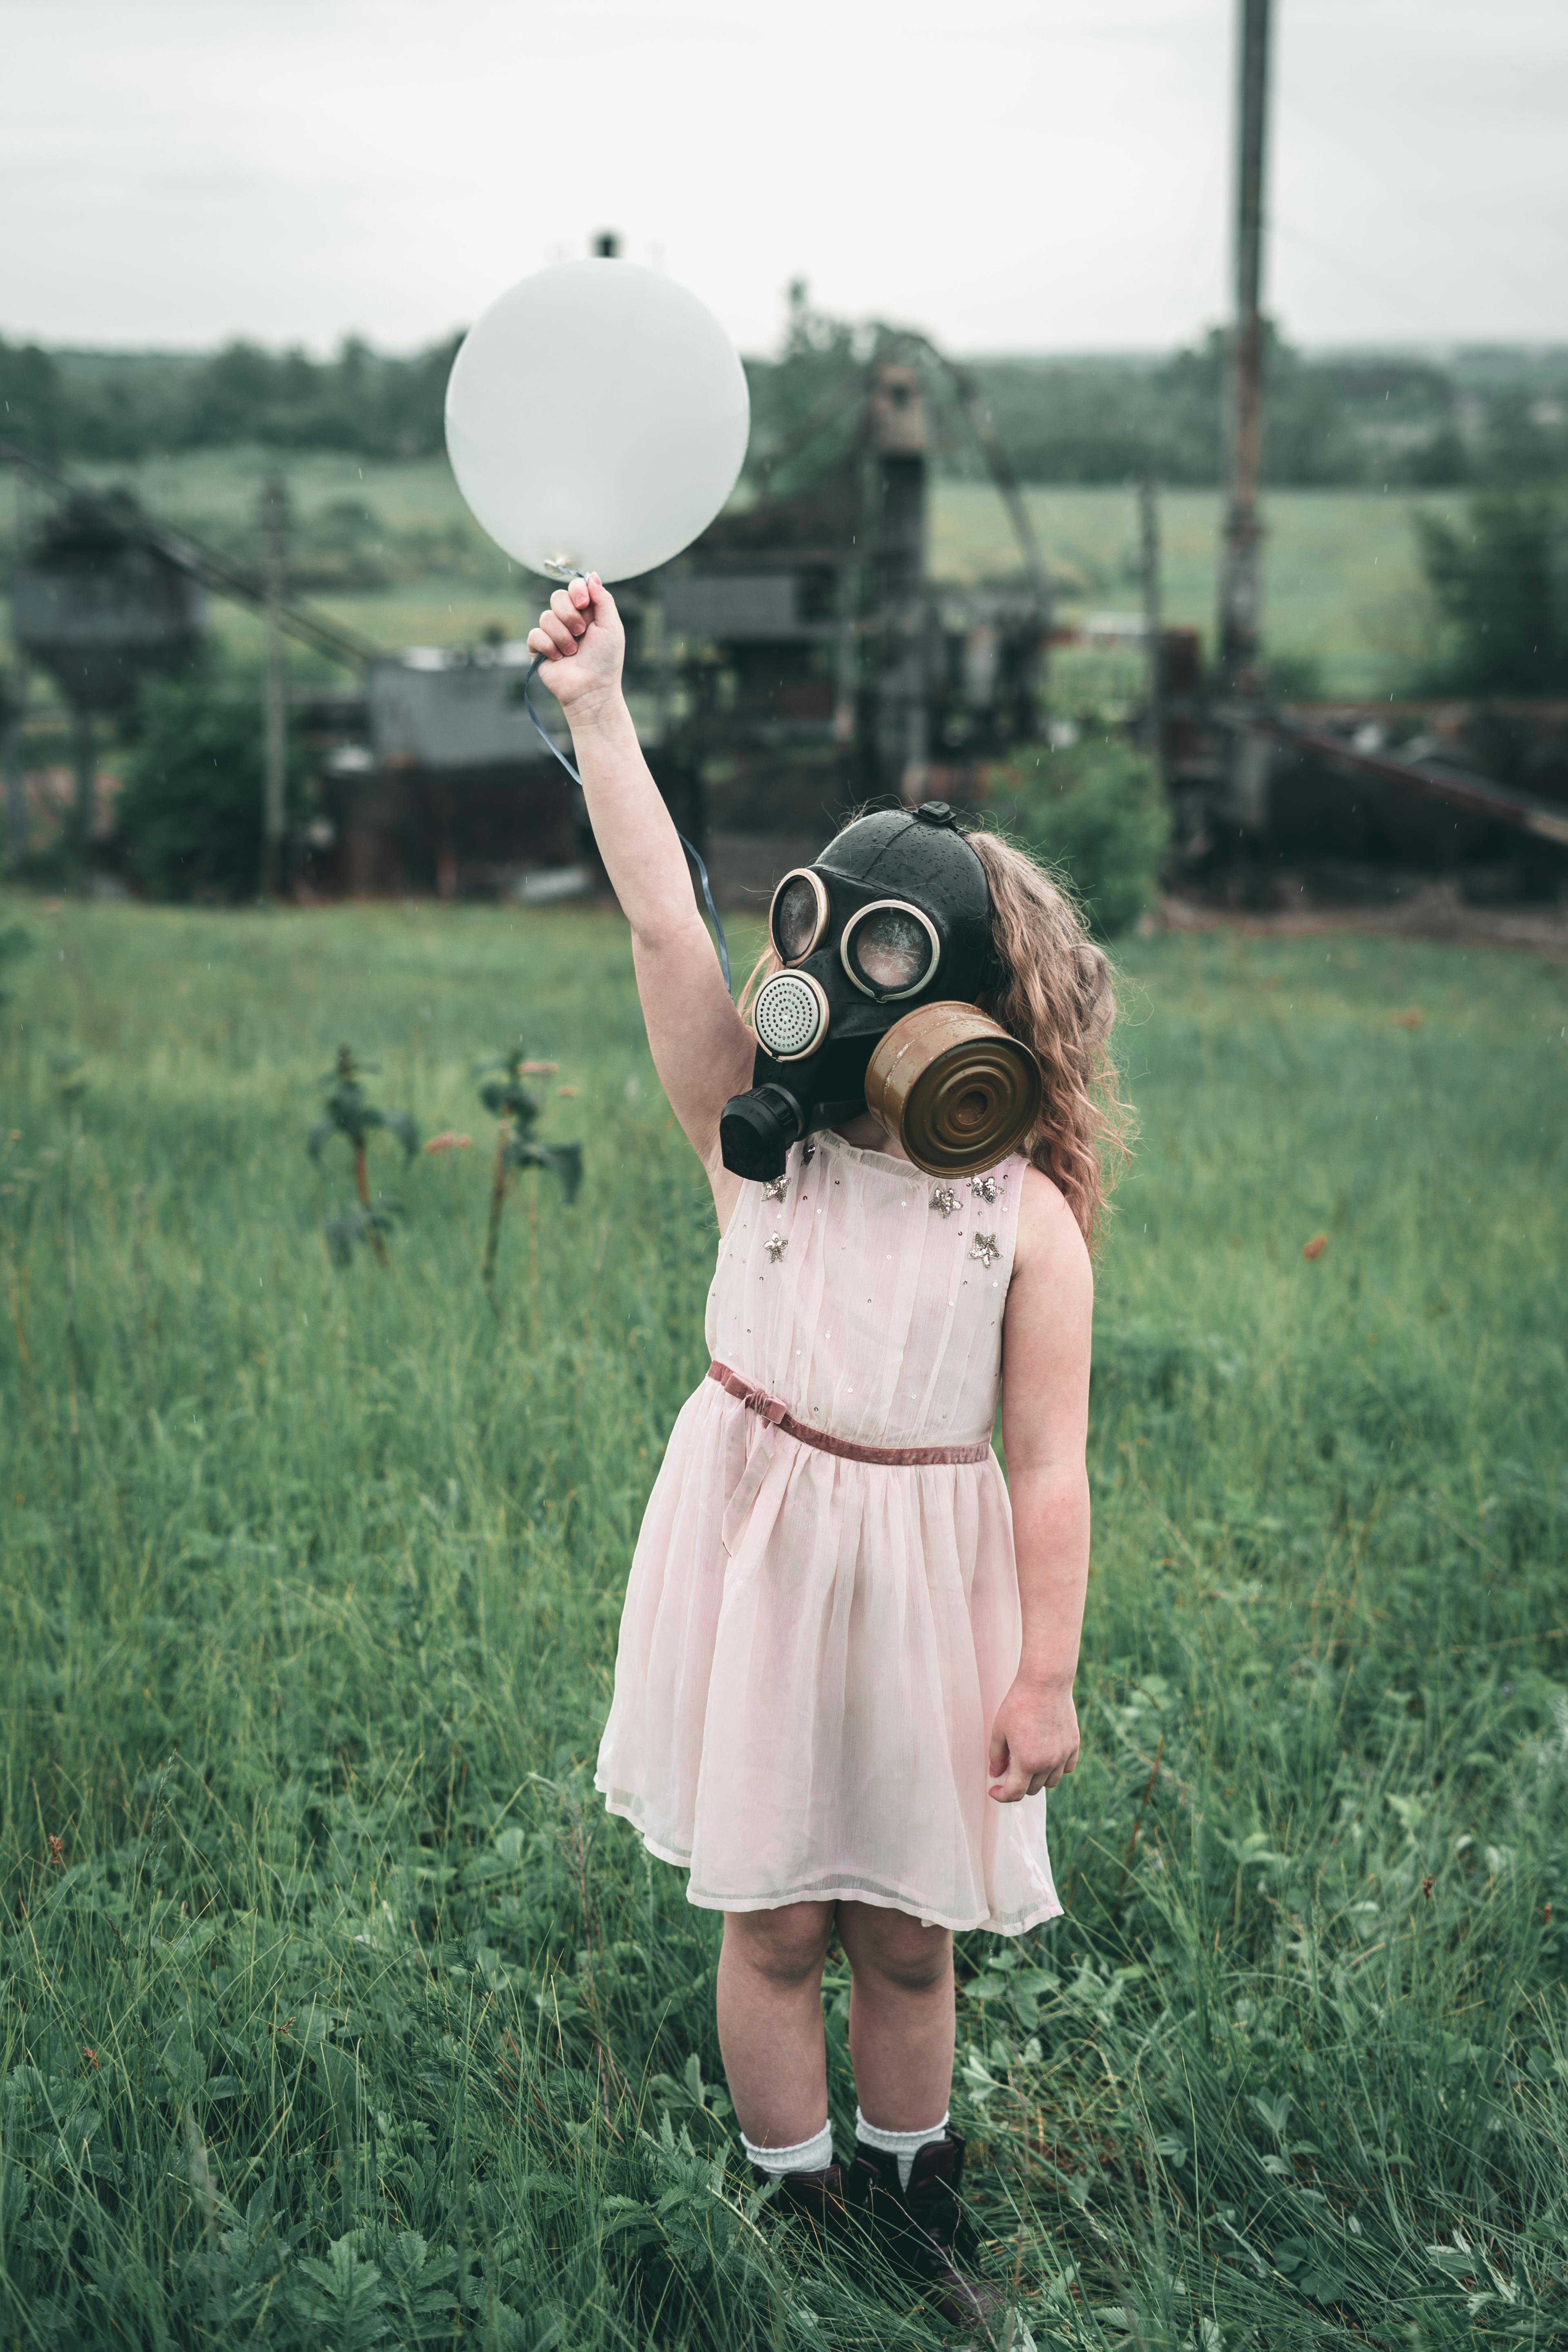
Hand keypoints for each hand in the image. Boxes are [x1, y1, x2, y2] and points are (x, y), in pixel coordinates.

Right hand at [526, 575, 624, 725]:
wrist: (591, 689)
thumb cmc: (605, 661)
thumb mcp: (611, 626)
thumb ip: (603, 599)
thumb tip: (592, 576)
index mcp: (586, 613)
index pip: (574, 587)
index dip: (576, 591)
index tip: (583, 604)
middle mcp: (568, 620)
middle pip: (557, 597)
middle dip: (569, 615)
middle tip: (581, 633)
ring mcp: (552, 634)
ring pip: (546, 616)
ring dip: (562, 636)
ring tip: (572, 652)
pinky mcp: (538, 648)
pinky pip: (535, 634)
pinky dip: (549, 646)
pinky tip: (559, 658)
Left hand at [987, 1676, 1079, 1802]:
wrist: (1045, 1684)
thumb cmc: (1018, 1704)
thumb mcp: (999, 1730)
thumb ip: (996, 1756)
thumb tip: (996, 1774)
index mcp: (1026, 1762)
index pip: (1014, 1793)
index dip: (1001, 1796)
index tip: (994, 1789)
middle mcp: (1047, 1764)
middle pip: (1033, 1789)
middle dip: (1018, 1785)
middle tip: (1008, 1771)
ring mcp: (1063, 1756)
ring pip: (1050, 1782)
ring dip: (1037, 1779)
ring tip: (1028, 1764)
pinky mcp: (1074, 1746)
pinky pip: (1067, 1768)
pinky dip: (1056, 1769)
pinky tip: (1047, 1757)